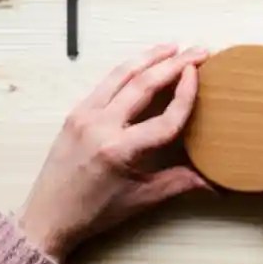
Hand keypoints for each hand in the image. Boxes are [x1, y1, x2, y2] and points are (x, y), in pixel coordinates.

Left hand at [17, 45, 210, 260]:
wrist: (47, 216)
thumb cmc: (95, 212)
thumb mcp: (141, 200)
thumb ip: (179, 183)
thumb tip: (215, 183)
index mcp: (119, 150)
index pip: (164, 118)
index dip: (185, 94)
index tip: (199, 73)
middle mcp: (100, 126)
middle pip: (143, 85)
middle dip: (173, 64)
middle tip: (197, 51)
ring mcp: (84, 115)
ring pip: (121, 75)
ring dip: (148, 57)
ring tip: (172, 47)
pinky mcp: (75, 112)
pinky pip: (105, 84)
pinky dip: (127, 69)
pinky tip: (142, 63)